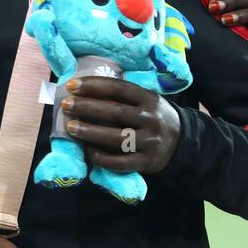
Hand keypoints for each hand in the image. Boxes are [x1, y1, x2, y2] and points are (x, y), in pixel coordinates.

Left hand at [60, 76, 180, 174]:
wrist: (182, 142)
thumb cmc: (152, 116)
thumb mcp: (145, 100)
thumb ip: (122, 96)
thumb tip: (82, 91)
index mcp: (149, 99)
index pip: (119, 88)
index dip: (94, 86)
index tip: (72, 85)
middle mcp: (151, 119)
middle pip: (115, 112)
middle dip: (87, 107)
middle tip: (66, 105)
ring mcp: (150, 142)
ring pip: (116, 138)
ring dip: (90, 132)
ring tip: (70, 127)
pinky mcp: (146, 162)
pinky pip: (120, 162)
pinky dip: (102, 157)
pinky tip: (87, 151)